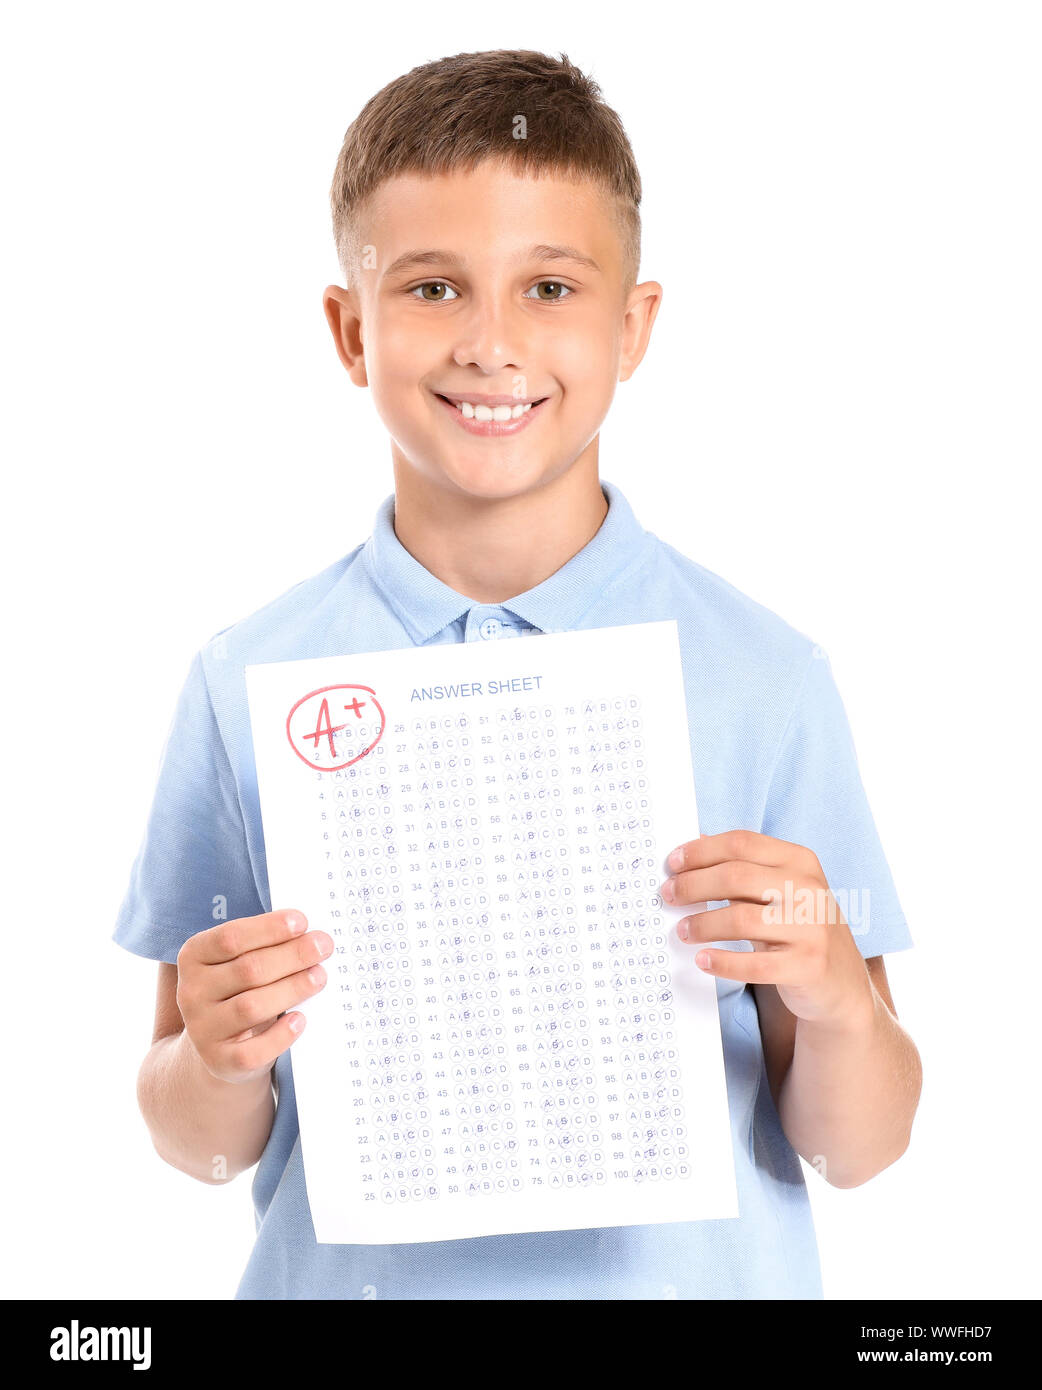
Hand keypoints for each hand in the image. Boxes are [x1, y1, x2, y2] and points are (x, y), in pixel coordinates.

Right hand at [175, 910, 331, 1083]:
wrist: (219, 1045)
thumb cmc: (239, 989)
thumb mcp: (239, 962)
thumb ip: (265, 946)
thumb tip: (309, 935)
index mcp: (194, 957)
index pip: (230, 937)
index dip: (268, 928)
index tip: (302, 922)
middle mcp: (191, 992)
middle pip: (247, 969)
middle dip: (291, 955)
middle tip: (323, 946)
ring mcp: (202, 1029)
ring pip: (251, 1007)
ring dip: (292, 989)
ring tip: (319, 977)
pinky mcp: (219, 1061)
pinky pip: (253, 1050)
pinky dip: (280, 1036)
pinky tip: (299, 1020)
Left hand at [660, 830, 873, 1026]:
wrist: (842, 984)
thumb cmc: (799, 930)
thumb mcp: (780, 891)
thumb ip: (743, 869)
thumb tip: (692, 847)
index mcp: (800, 861)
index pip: (741, 843)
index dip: (701, 851)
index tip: (672, 863)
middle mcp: (809, 889)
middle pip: (735, 876)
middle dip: (693, 885)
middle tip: (668, 896)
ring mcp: (812, 928)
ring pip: (740, 919)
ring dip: (701, 924)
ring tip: (682, 930)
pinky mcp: (809, 966)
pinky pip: (754, 965)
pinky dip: (722, 962)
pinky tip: (703, 960)